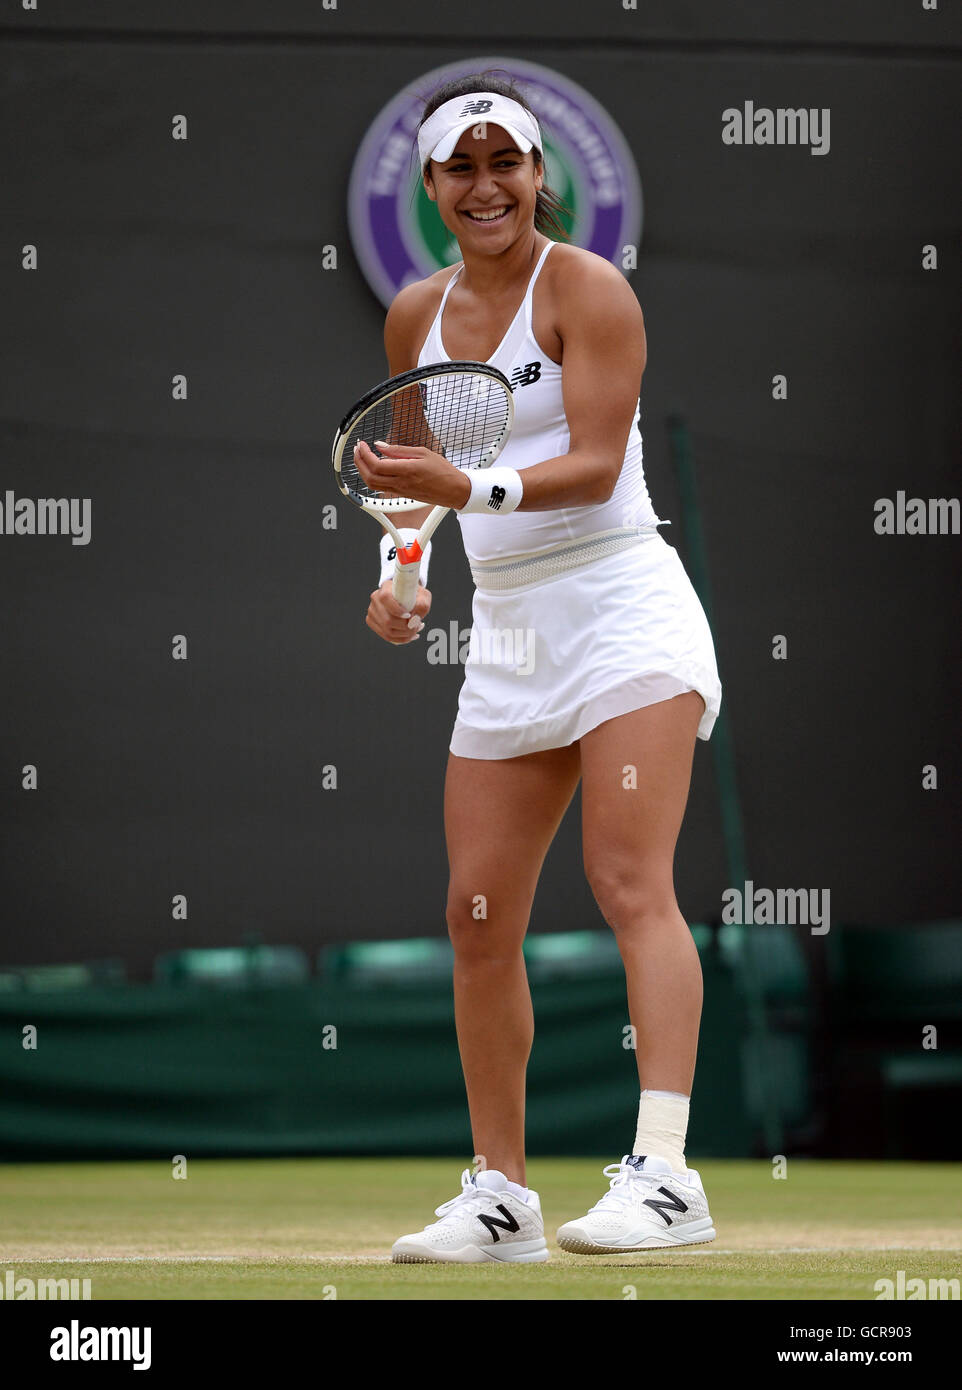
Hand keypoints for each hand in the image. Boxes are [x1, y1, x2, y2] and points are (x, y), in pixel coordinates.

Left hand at [353, 440, 469, 508]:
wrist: (454, 490)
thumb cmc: (443, 471)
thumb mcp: (423, 452)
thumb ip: (399, 450)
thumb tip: (380, 446)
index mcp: (407, 470)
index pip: (377, 465)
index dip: (365, 454)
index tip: (363, 444)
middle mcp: (401, 483)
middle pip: (370, 477)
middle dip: (359, 462)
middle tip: (357, 449)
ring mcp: (400, 491)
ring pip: (372, 485)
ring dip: (363, 471)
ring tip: (362, 457)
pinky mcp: (402, 494)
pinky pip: (381, 487)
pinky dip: (372, 477)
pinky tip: (374, 467)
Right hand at [365, 579, 431, 646]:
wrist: (406, 598)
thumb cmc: (415, 596)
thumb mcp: (423, 596)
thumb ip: (422, 606)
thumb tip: (413, 621)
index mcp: (386, 587)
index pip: (385, 598)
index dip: (397, 610)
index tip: (409, 615)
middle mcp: (375, 598)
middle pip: (387, 620)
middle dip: (406, 628)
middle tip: (418, 625)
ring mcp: (372, 611)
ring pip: (387, 631)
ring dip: (405, 635)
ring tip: (416, 630)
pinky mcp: (371, 621)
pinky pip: (386, 636)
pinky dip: (400, 639)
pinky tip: (410, 635)